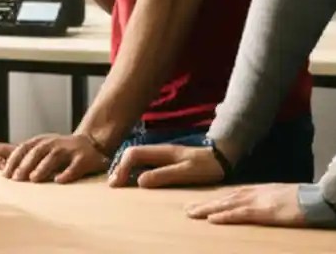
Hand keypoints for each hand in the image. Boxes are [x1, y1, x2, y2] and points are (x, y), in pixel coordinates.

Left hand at [1, 133, 108, 183]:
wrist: (91, 145)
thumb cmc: (61, 152)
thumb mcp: (44, 149)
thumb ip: (28, 158)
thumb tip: (5, 173)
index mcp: (43, 141)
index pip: (24, 148)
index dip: (14, 160)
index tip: (5, 175)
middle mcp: (55, 143)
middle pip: (37, 151)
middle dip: (25, 165)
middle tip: (16, 179)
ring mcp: (70, 150)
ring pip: (54, 157)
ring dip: (42, 167)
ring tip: (34, 179)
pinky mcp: (84, 159)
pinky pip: (75, 166)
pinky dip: (66, 173)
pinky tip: (59, 181)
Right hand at [107, 144, 224, 187]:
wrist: (222, 157)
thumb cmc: (206, 166)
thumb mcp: (186, 172)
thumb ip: (164, 175)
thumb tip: (139, 181)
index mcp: (162, 152)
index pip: (133, 154)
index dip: (122, 167)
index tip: (117, 184)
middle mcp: (158, 150)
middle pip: (130, 153)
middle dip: (118, 167)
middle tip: (113, 185)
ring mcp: (162, 154)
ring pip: (136, 157)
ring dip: (125, 168)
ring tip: (119, 183)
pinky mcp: (165, 160)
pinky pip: (143, 161)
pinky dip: (133, 169)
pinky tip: (133, 179)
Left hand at [186, 184, 306, 226]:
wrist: (319, 198)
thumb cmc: (305, 200)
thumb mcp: (282, 196)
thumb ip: (268, 199)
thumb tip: (260, 205)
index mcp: (260, 190)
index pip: (232, 194)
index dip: (215, 199)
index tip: (201, 203)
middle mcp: (255, 193)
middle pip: (225, 198)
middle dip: (205, 204)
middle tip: (187, 210)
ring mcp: (259, 201)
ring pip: (227, 204)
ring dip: (208, 209)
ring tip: (192, 214)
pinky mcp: (264, 212)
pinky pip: (241, 214)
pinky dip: (225, 216)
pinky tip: (213, 220)